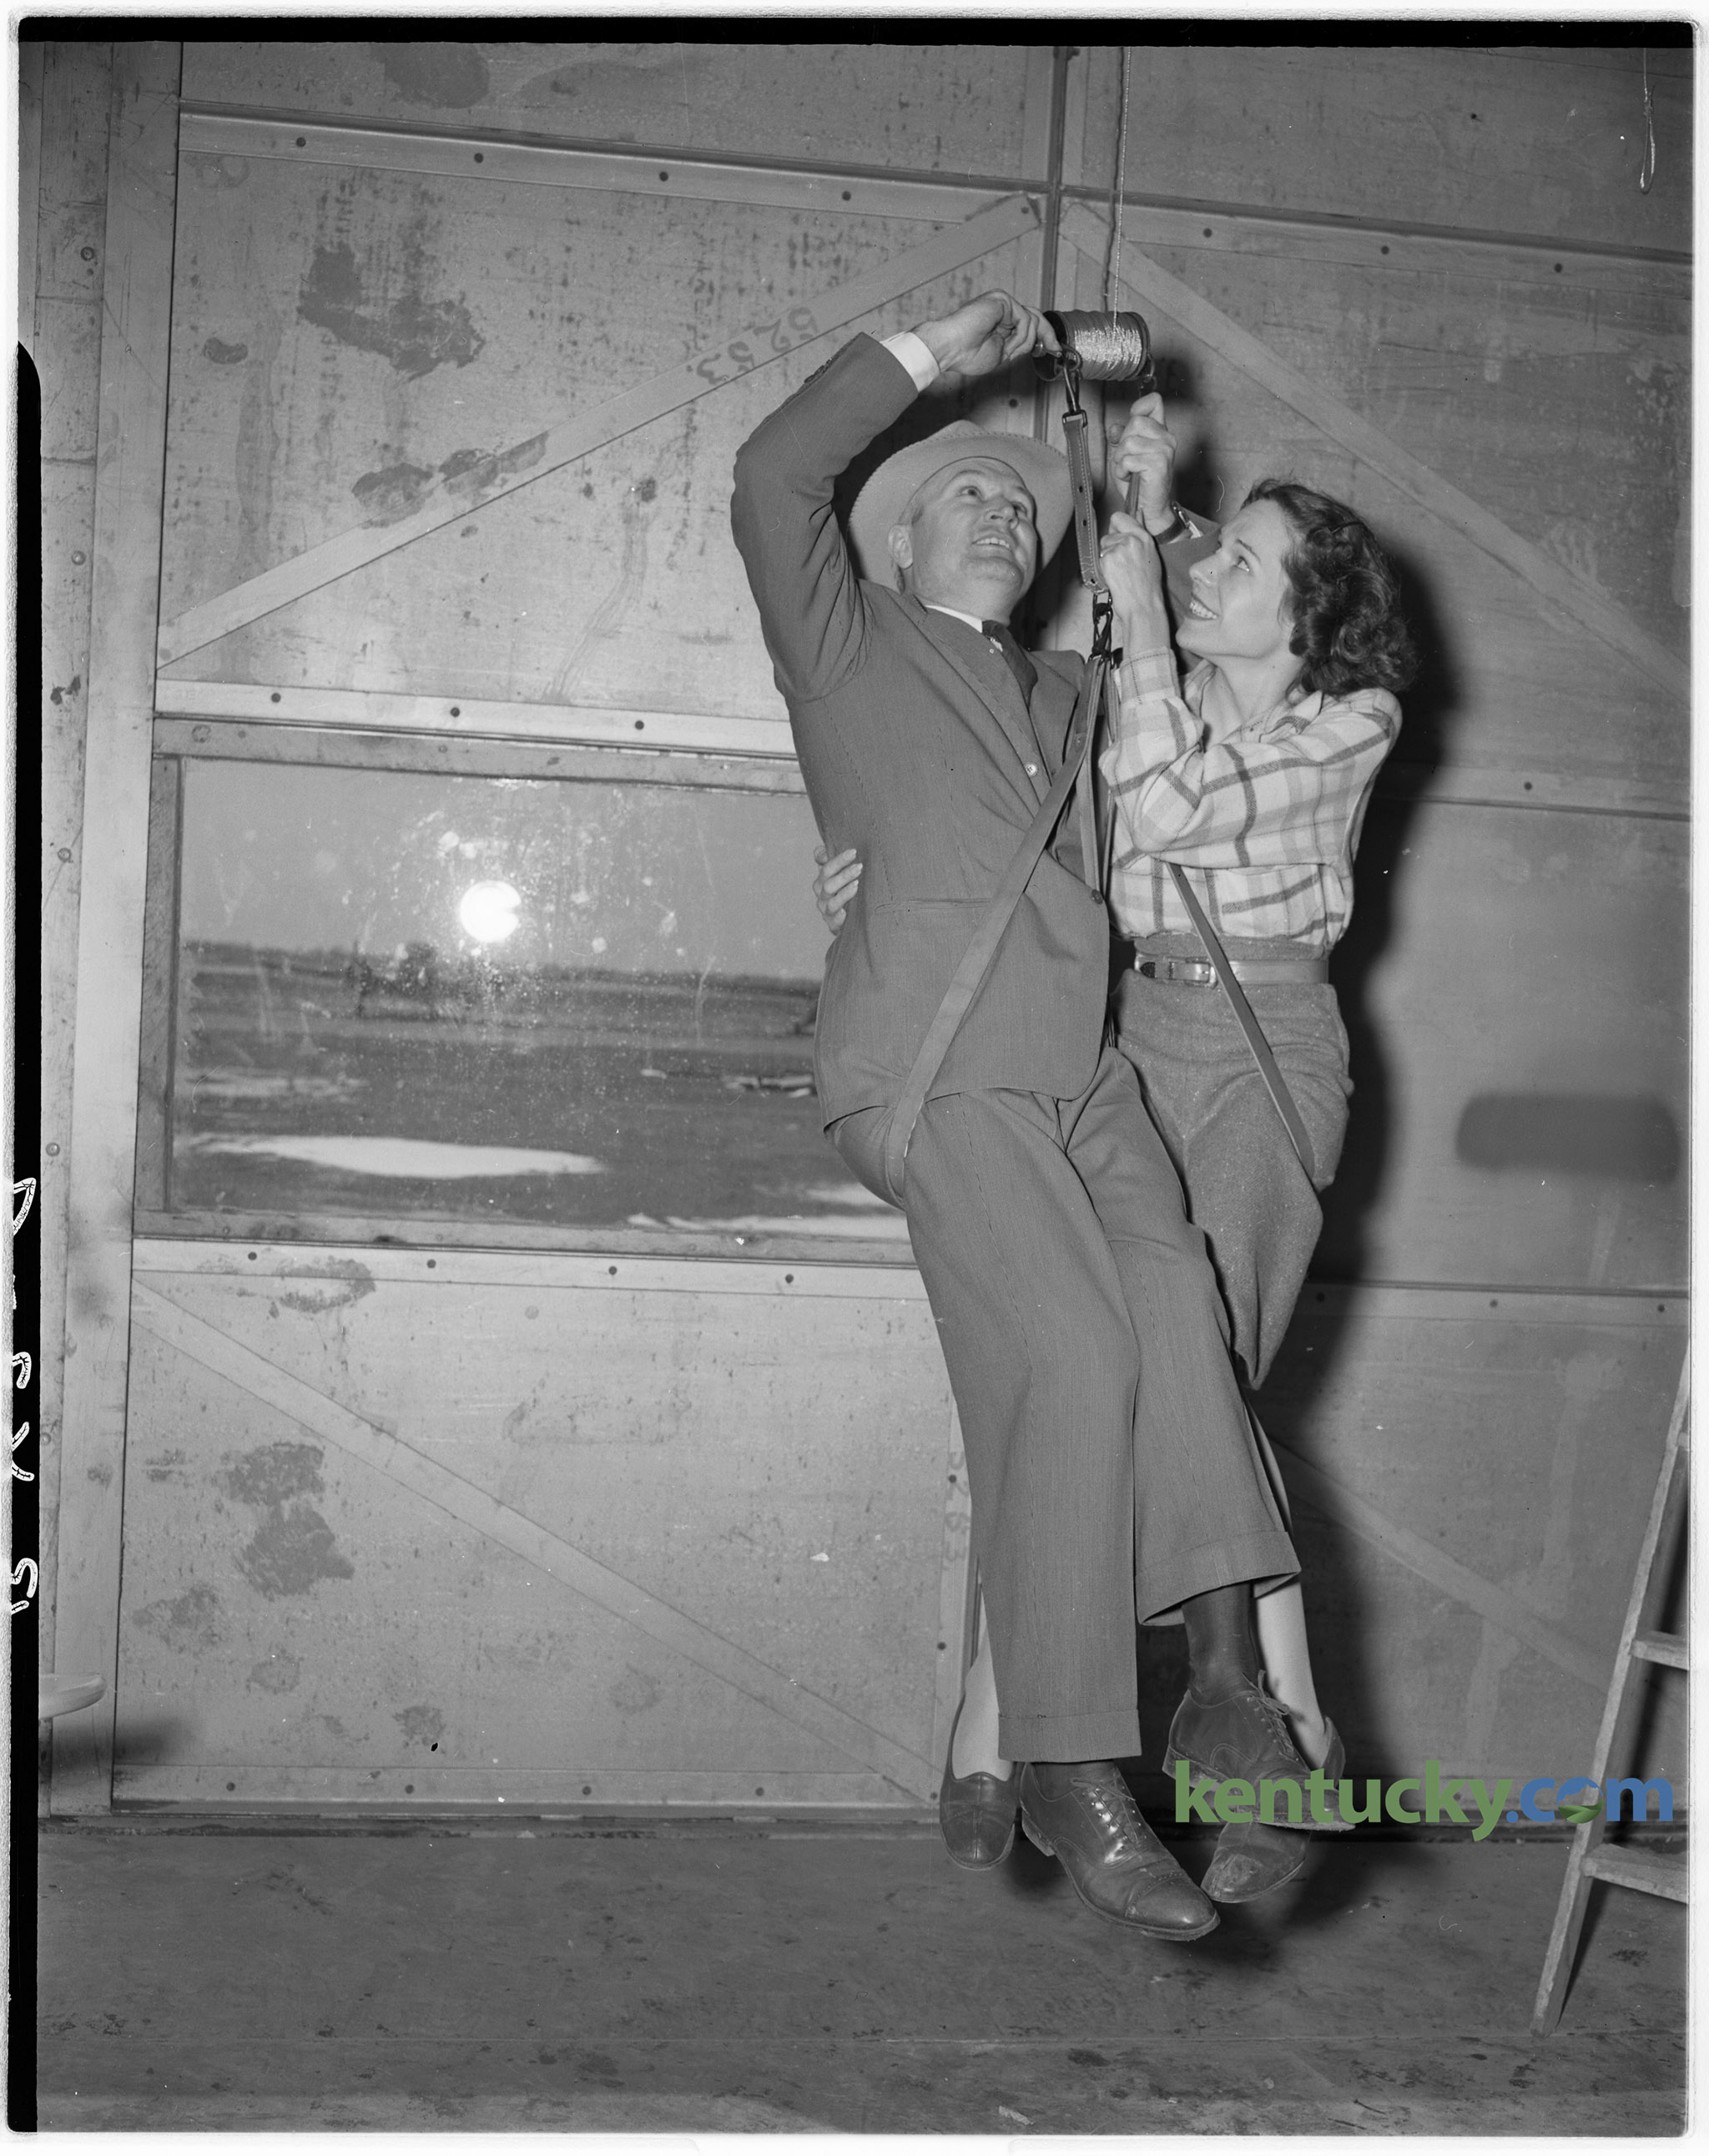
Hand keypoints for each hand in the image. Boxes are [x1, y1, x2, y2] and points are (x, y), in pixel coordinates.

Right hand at [813, 844, 863, 933]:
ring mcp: (827, 911)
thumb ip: (829, 859)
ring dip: (844, 893)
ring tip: (857, 884)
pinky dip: (839, 917)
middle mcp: (822, 896)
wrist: (848, 919)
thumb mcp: (837, 873)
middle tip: (859, 867)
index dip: (839, 860)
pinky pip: (835, 922)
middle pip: (828, 885)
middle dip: (844, 875)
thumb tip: (822, 852)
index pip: (827, 868)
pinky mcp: (834, 925)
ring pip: (832, 903)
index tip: (854, 852)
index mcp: (822, 882)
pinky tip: (845, 911)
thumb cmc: (843, 891)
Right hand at [914, 291, 1059, 384]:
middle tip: (1055, 349)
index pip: (1029, 323)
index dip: (1043, 336)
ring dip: (1024, 342)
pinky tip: (1005, 343)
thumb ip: (1019, 346)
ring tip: (1007, 350)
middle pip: (1036, 317)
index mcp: (1001, 320)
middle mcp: (1003, 308)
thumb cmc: (967, 354)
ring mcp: (1003, 302)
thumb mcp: (1002, 354)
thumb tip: (1038, 344)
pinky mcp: (1002, 300)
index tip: (1054, 350)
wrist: (950, 348)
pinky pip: (1024, 320)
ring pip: (1031, 321)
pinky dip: (1019, 336)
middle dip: (1048, 334)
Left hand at [1099, 511, 1170, 650]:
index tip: (1117, 532)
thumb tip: (1139, 513)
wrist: (1142, 605)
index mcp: (1143, 537)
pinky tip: (1116, 576)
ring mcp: (1118, 549)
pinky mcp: (1107, 559)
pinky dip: (1105, 567)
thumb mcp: (1151, 554)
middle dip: (1111, 544)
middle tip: (1121, 560)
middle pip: (1108, 532)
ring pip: (1103, 546)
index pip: (1120, 517)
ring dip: (1108, 557)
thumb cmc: (1148, 586)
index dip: (1116, 526)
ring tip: (1121, 571)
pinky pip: (1100, 558)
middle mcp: (1131, 539)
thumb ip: (1141, 534)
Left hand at [1111, 391, 1177, 534]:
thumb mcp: (1126, 455)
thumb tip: (1114, 428)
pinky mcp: (1158, 464)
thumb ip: (1121, 438)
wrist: (1149, 507)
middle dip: (1122, 442)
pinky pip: (1129, 459)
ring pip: (1129, 442)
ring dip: (1120, 459)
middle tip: (1126, 459)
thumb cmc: (1139, 483)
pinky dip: (1122, 470)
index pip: (1154, 402)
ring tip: (1128, 470)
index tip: (1132, 421)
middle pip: (1135, 422)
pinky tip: (1130, 477)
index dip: (1139, 407)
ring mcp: (1164, 450)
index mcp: (1160, 432)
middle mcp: (1166, 438)